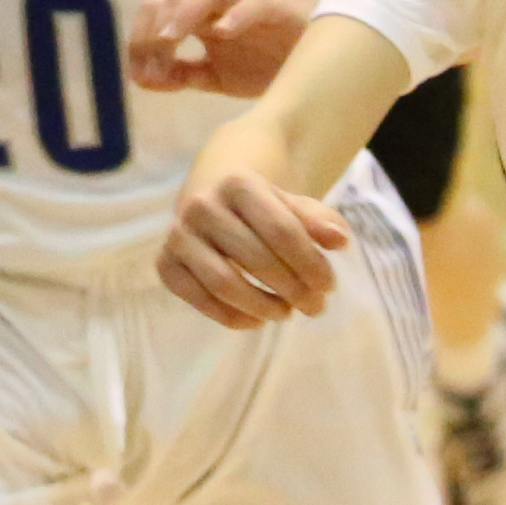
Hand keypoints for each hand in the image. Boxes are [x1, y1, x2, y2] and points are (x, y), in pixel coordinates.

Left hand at [127, 0, 309, 96]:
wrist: (314, 63)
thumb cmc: (263, 63)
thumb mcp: (215, 75)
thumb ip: (181, 74)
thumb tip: (141, 79)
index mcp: (197, 17)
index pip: (155, 13)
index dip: (139, 40)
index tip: (138, 74)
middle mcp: (215, 4)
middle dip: (154, 29)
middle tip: (151, 62)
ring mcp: (244, 2)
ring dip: (183, 12)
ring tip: (169, 39)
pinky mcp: (276, 7)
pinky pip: (253, 4)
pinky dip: (236, 15)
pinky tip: (222, 32)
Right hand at [158, 170, 346, 329]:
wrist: (210, 196)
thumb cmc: (259, 207)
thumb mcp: (290, 204)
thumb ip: (317, 220)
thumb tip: (340, 241)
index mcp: (238, 183)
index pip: (281, 230)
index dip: (310, 263)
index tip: (329, 287)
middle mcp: (202, 205)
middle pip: (256, 258)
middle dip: (292, 289)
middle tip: (315, 307)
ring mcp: (179, 236)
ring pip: (224, 283)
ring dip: (262, 306)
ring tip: (286, 313)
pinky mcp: (165, 264)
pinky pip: (199, 300)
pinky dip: (231, 317)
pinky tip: (257, 321)